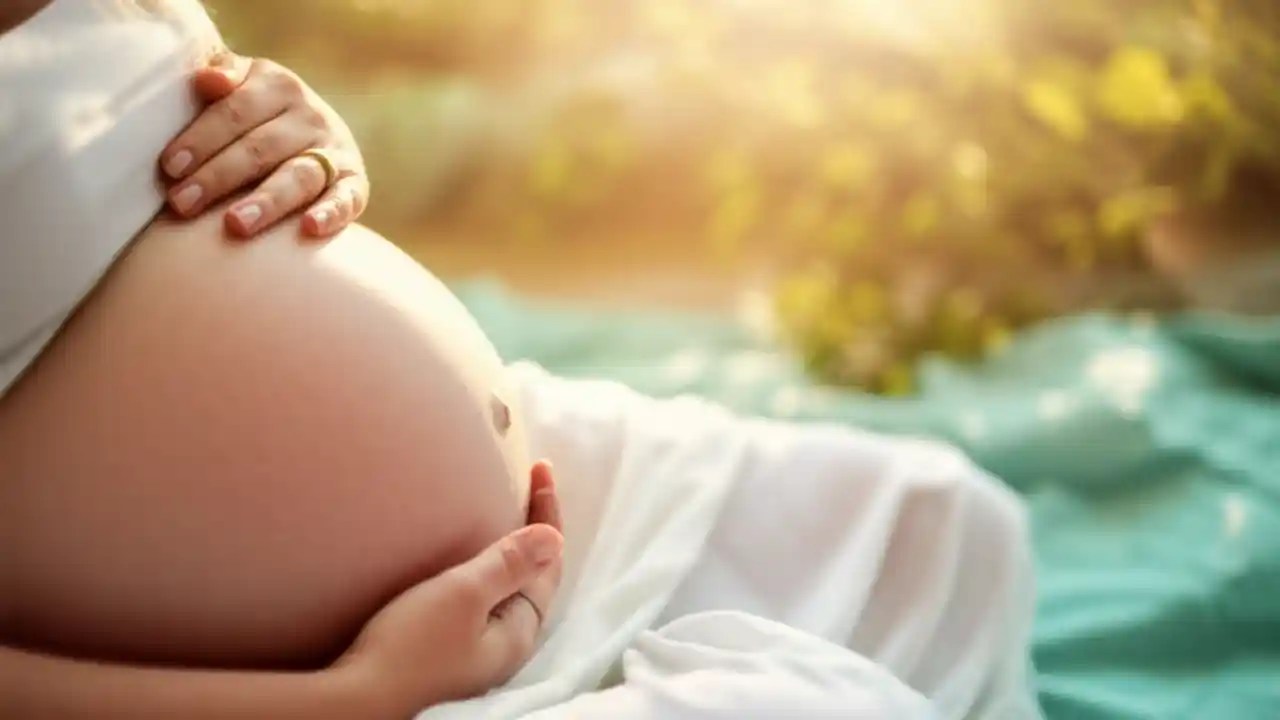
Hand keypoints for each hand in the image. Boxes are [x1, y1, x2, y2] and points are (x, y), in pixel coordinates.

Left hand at [160, 53, 368, 238]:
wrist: (312, 132)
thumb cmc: (253, 114)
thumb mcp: (238, 85)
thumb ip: (219, 76)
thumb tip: (208, 80)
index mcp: (278, 85)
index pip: (235, 111)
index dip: (201, 139)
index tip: (170, 167)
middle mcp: (311, 115)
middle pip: (262, 147)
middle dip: (219, 176)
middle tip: (183, 204)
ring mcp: (335, 150)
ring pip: (299, 176)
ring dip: (267, 201)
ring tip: (235, 225)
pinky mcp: (355, 183)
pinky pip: (346, 199)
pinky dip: (331, 212)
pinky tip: (309, 228)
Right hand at [334, 462, 564, 715]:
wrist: (359, 696)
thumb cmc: (411, 645)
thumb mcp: (463, 594)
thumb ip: (508, 564)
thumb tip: (555, 535)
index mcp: (520, 631)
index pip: (549, 561)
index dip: (548, 514)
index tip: (542, 469)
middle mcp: (507, 643)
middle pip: (535, 573)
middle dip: (537, 528)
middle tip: (533, 482)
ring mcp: (479, 648)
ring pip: (510, 586)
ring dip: (514, 546)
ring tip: (511, 511)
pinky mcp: (451, 648)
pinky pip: (486, 597)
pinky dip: (490, 566)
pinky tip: (475, 557)